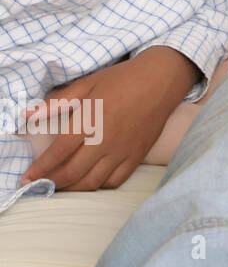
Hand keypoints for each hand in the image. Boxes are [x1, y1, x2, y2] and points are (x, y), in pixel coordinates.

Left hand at [21, 46, 199, 190]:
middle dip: (51, 183)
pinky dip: (100, 185)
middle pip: (72, 173)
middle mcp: (105, 140)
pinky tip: (91, 179)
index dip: (40, 169)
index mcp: (90, 121)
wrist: (161, 79)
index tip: (27, 178)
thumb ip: (58, 102)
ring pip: (93, 182)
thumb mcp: (88, 84)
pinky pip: (116, 180)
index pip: (58, 153)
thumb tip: (29, 115)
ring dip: (73, 188)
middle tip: (40, 185)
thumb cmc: (122, 79)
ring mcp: (123, 150)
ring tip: (62, 185)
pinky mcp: (138, 155)